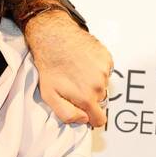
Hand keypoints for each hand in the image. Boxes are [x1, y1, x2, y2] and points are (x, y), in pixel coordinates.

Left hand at [24, 9, 111, 127]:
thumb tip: (83, 119)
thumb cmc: (49, 66)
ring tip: (77, 70)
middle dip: (89, 96)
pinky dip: (97, 68)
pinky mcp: (106, 57)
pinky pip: (106, 70)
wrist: (54, 37)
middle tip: (74, 84)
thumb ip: (67, 114)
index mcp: (86, 97)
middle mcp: (99, 85)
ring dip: (92, 80)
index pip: (100, 119)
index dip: (91, 117)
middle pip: (100, 100)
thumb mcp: (49, 95)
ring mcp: (104, 70)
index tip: (84, 110)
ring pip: (102, 84)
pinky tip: (83, 62)